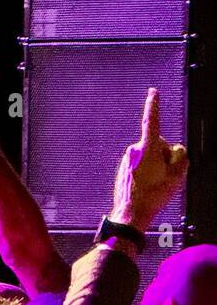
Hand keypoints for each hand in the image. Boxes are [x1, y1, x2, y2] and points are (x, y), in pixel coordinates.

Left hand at [109, 88, 187, 231]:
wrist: (132, 211)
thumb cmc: (154, 194)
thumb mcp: (178, 174)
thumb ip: (180, 155)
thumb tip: (173, 150)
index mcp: (147, 148)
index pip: (152, 121)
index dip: (154, 105)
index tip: (153, 92)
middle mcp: (134, 149)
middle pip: (159, 145)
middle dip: (166, 156)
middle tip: (165, 176)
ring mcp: (128, 158)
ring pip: (152, 156)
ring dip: (157, 166)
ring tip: (155, 184)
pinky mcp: (125, 167)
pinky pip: (144, 165)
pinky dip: (149, 172)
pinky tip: (148, 186)